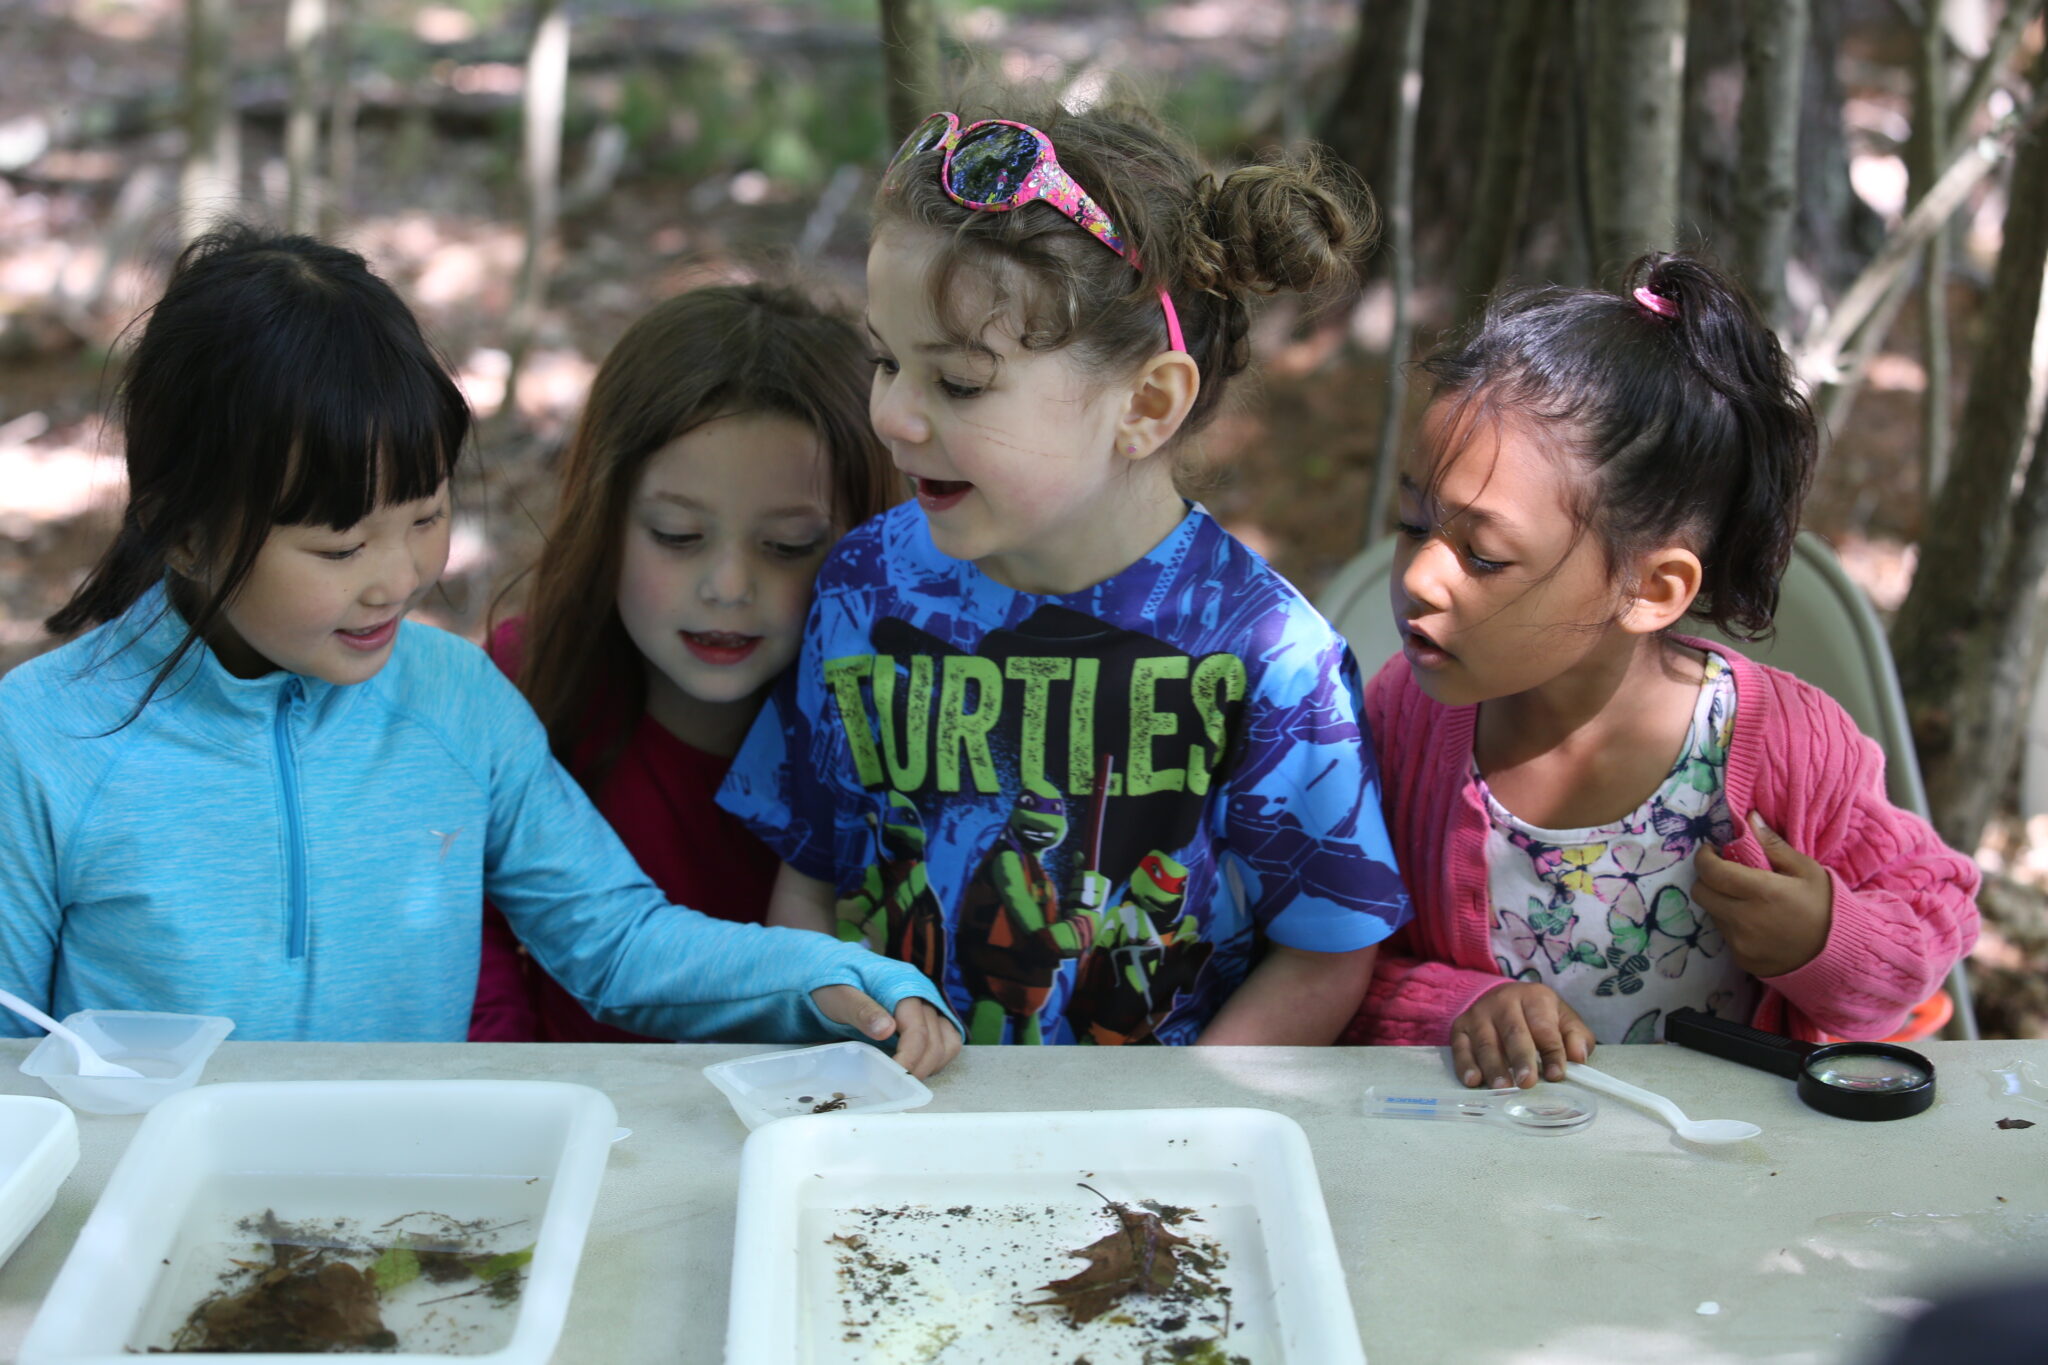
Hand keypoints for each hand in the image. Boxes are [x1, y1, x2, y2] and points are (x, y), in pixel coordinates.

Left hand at [810, 985, 961, 1078]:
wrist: (837, 970)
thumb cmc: (836, 982)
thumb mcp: (839, 995)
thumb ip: (862, 1010)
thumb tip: (887, 1030)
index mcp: (904, 985)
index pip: (917, 1032)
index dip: (908, 1060)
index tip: (892, 1079)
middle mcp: (923, 994)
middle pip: (934, 1043)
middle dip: (917, 1069)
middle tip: (894, 1086)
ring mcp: (929, 1005)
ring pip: (947, 1044)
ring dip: (929, 1066)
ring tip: (903, 1078)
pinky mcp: (931, 1016)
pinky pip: (947, 1041)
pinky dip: (936, 1059)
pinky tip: (914, 1066)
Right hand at [1450, 982, 1593, 1088]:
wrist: (1501, 997)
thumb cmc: (1539, 1017)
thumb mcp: (1563, 1019)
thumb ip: (1576, 1037)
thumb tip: (1578, 1057)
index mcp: (1534, 998)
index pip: (1544, 1027)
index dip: (1552, 1052)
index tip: (1557, 1075)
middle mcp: (1504, 1002)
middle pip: (1513, 1033)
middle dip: (1520, 1059)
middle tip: (1527, 1083)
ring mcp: (1479, 1014)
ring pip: (1486, 1043)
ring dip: (1494, 1067)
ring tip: (1503, 1088)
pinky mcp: (1460, 1027)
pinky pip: (1460, 1047)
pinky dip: (1465, 1065)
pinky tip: (1473, 1081)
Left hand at [1693, 812, 1832, 978]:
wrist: (1841, 953)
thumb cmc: (1825, 905)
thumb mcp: (1806, 869)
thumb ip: (1773, 845)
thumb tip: (1750, 817)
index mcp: (1762, 892)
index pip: (1711, 872)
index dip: (1704, 858)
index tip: (1712, 851)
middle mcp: (1745, 920)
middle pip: (1701, 894)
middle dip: (1708, 879)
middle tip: (1725, 873)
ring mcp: (1741, 944)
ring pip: (1712, 915)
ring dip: (1721, 903)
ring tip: (1747, 900)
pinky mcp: (1742, 961)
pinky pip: (1725, 936)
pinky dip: (1733, 925)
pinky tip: (1756, 923)